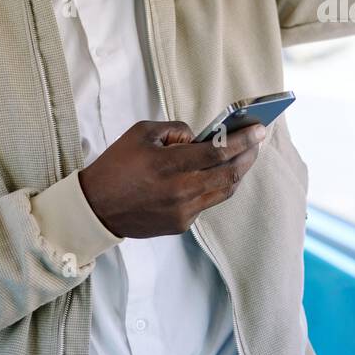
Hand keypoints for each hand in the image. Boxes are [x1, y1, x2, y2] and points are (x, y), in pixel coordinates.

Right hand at [78, 120, 264, 238]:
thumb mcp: (142, 133)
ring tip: (245, 156)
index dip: (243, 140)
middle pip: (229, 174)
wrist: (95, 208)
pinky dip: (216, 186)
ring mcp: (183, 211)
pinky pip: (207, 202)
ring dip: (238, 172)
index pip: (218, 151)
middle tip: (258, 141)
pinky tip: (219, 174)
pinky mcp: (181, 224)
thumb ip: (177, 130)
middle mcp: (180, 191)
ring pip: (224, 191)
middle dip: (249, 155)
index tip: (260, 129)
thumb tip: (201, 137)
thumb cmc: (117, 165)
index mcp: (169, 165)